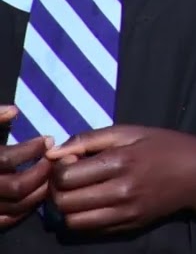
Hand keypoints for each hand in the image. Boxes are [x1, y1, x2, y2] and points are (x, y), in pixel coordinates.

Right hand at [0, 106, 52, 228]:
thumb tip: (14, 110)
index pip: (7, 158)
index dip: (32, 148)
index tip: (48, 140)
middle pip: (17, 186)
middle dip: (42, 172)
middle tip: (53, 160)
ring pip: (16, 206)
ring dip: (40, 190)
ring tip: (49, 174)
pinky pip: (8, 220)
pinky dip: (26, 209)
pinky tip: (35, 193)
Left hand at [45, 125, 195, 232]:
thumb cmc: (166, 146)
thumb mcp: (131, 132)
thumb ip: (89, 139)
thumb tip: (54, 153)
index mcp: (121, 161)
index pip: (66, 176)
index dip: (58, 169)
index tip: (69, 161)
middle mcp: (121, 191)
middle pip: (64, 202)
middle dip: (57, 189)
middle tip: (68, 179)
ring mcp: (125, 212)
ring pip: (73, 221)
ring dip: (67, 208)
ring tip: (78, 193)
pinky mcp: (129, 226)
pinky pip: (91, 229)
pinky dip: (83, 218)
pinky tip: (93, 202)